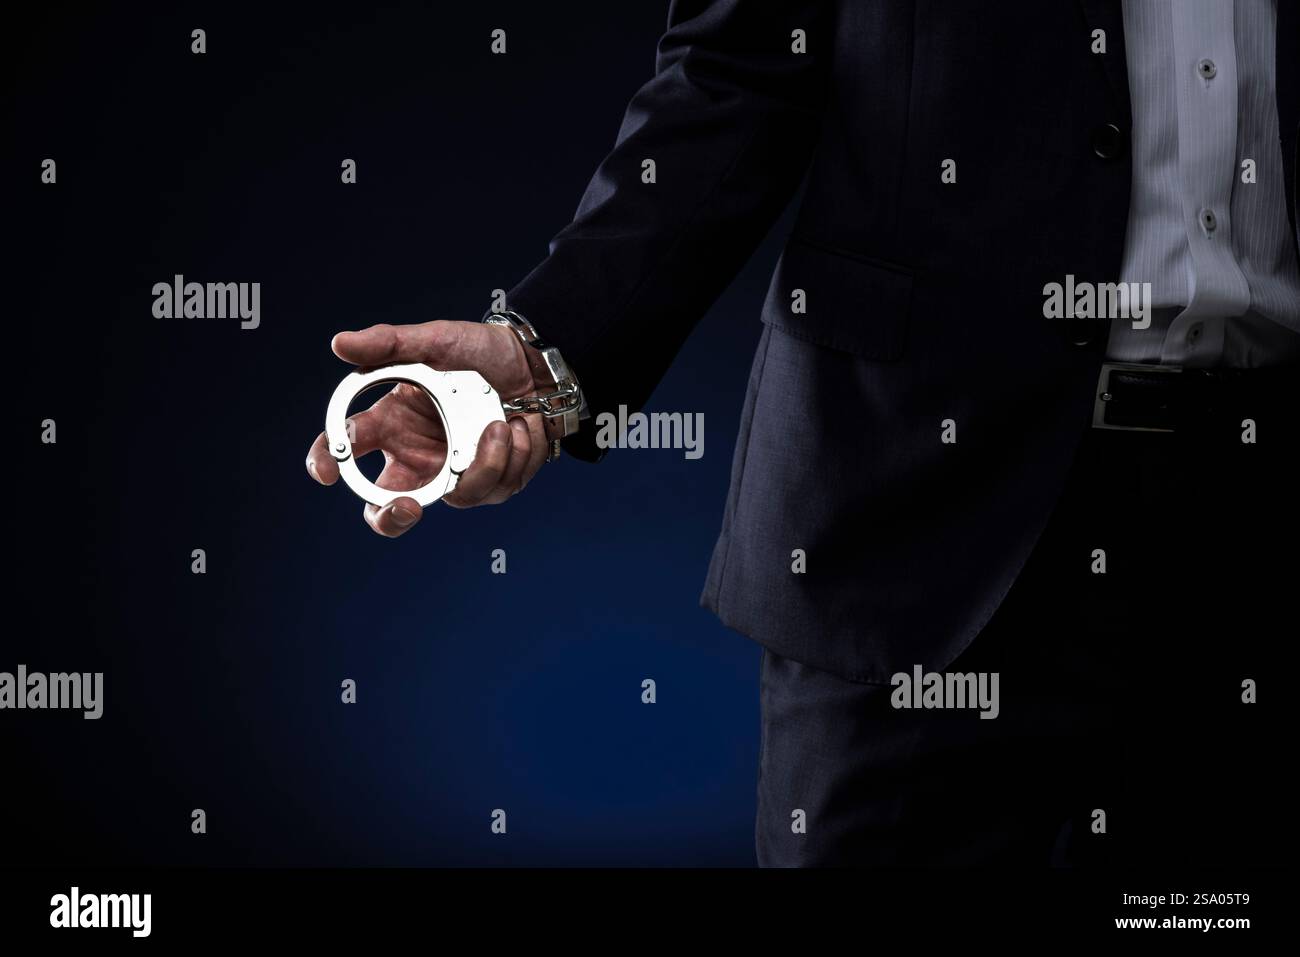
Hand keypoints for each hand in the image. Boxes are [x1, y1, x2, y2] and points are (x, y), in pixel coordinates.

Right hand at [306, 320, 552, 536]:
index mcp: (391, 424)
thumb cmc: (478, 351)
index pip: (346, 449)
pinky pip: (498, 487)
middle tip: (407, 509)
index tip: (328, 471)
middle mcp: (418, 456)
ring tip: (501, 422)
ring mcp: (455, 473)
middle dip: (390, 518)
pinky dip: (513, 453)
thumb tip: (339, 343)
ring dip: (486, 460)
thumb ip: (388, 344)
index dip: (327, 463)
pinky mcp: (492, 482)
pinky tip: (518, 427)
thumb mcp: (434, 341)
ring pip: (458, 496)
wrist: (535, 363)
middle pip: (385, 509)